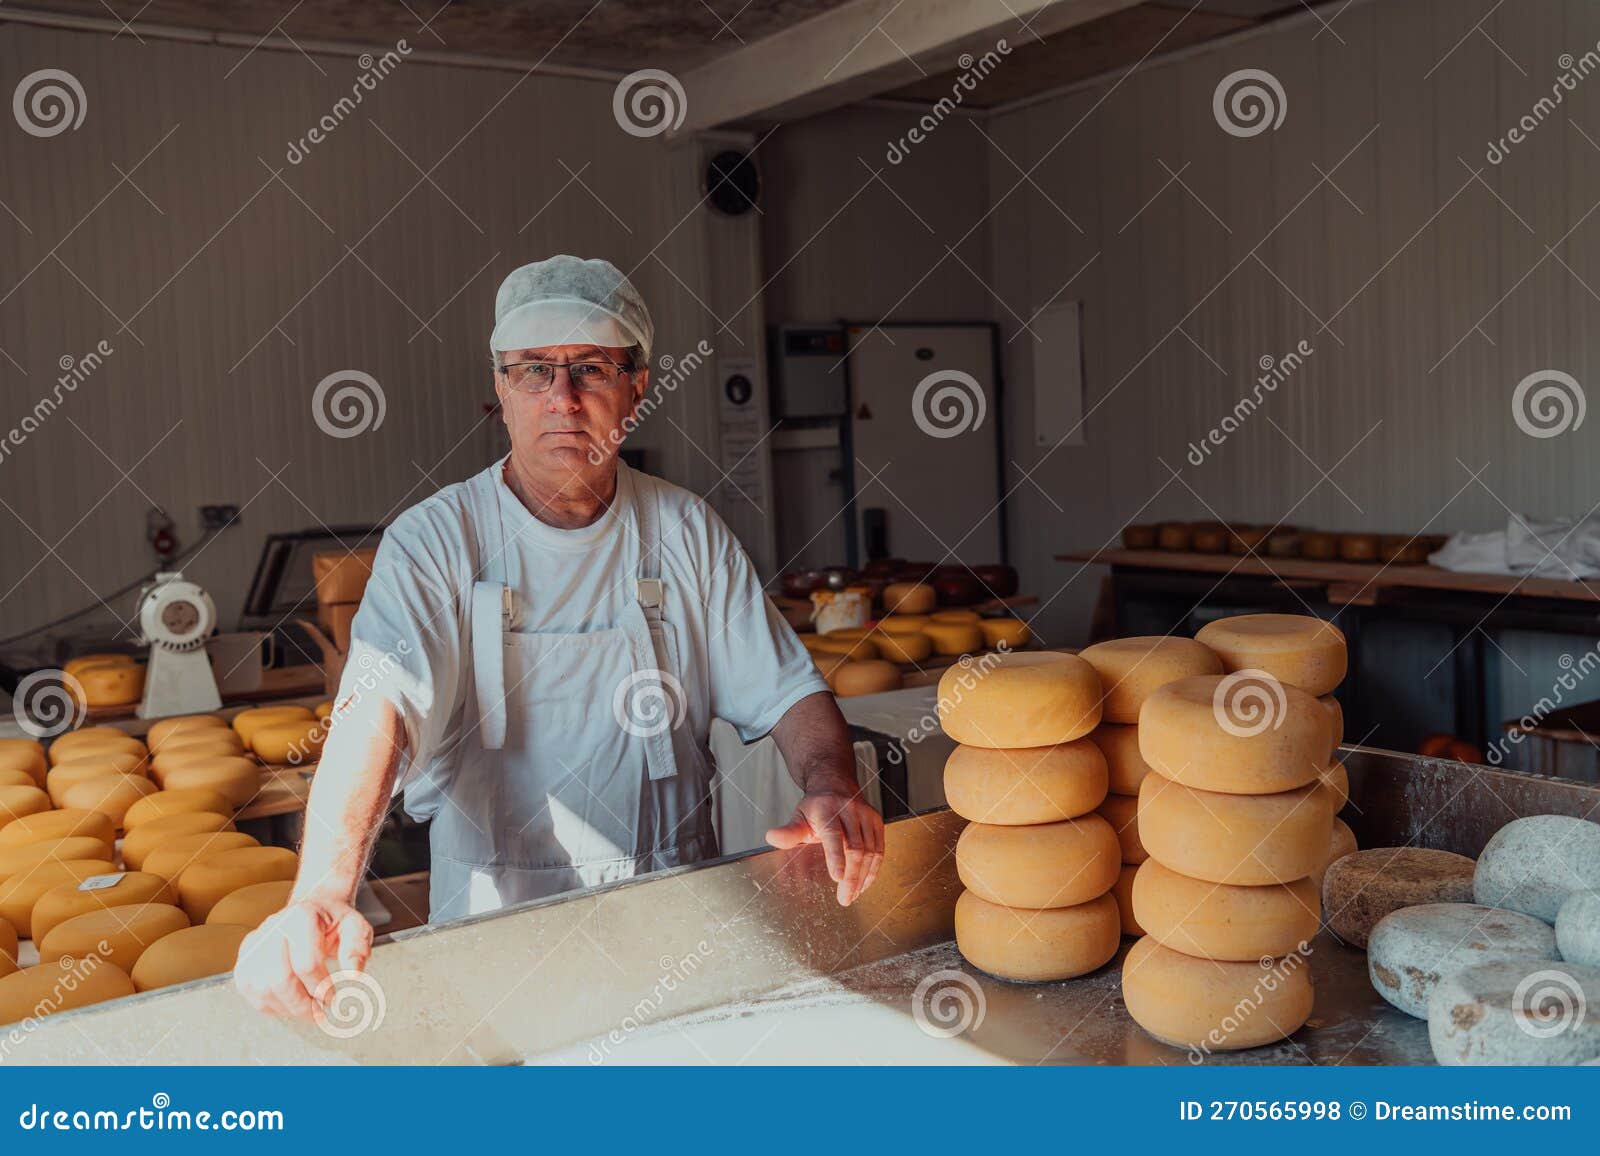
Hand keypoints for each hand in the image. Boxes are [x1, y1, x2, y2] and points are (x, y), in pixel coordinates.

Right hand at [234, 896, 372, 1020]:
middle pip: (279, 979)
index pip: (306, 964)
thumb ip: (357, 949)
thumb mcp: (356, 928)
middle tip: (317, 1010)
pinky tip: (288, 1001)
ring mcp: (256, 942)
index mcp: (302, 917)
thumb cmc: (333, 921)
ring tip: (305, 1007)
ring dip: (285, 1007)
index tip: (332, 996)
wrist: (314, 908)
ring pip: (261, 988)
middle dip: (301, 1004)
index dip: (321, 987)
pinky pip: (249, 989)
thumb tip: (353, 974)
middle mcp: (273, 927)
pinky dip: (269, 1003)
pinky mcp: (245, 956)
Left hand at [766, 780, 884, 905]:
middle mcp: (848, 809)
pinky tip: (864, 883)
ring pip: (870, 850)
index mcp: (826, 808)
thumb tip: (772, 838)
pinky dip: (873, 870)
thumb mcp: (798, 816)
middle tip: (844, 898)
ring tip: (852, 894)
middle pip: (855, 847)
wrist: (835, 784)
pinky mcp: (876, 821)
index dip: (836, 857)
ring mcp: (865, 815)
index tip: (838, 878)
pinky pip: (879, 849)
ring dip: (862, 876)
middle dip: (851, 876)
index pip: (832, 834)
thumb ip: (789, 832)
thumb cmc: (816, 807)